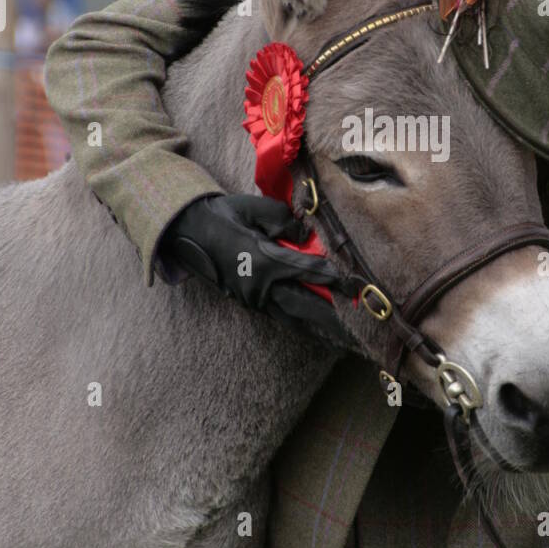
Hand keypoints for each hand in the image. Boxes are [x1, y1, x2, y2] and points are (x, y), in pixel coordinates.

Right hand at [160, 193, 354, 344]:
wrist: (189, 233)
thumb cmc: (224, 215)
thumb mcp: (252, 207)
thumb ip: (282, 219)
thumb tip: (306, 236)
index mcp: (261, 260)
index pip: (304, 270)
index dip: (330, 276)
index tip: (353, 284)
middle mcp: (259, 286)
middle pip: (303, 304)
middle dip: (333, 316)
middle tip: (359, 328)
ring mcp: (254, 299)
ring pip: (294, 318)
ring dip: (321, 330)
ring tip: (347, 341)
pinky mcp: (252, 304)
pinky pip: (283, 318)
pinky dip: (304, 327)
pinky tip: (322, 334)